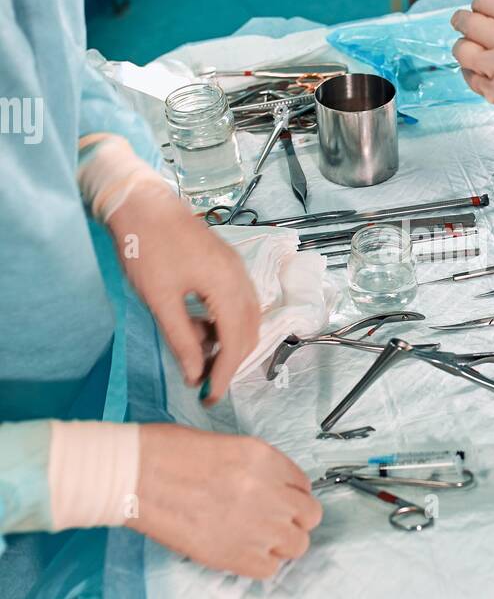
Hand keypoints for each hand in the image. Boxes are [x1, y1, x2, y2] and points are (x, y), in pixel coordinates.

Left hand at [106, 186, 259, 403]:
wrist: (140, 201)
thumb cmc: (146, 247)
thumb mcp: (160, 299)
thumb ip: (182, 338)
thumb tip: (195, 374)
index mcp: (226, 285)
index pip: (236, 341)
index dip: (224, 373)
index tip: (209, 397)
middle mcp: (240, 277)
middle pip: (249, 331)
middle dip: (230, 361)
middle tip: (206, 384)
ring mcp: (236, 268)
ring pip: (246, 317)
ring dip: (229, 342)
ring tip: (202, 360)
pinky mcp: (226, 263)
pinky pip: (238, 302)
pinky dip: (226, 323)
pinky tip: (202, 330)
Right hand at [133, 424, 321, 576]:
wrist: (137, 475)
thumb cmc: (167, 453)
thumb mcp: (225, 445)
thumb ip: (256, 469)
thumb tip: (268, 490)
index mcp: (266, 458)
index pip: (304, 484)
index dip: (291, 495)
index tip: (280, 501)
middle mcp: (271, 491)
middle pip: (309, 516)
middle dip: (294, 520)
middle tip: (271, 521)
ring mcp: (258, 525)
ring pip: (296, 546)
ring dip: (280, 543)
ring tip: (255, 538)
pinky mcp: (237, 554)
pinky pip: (269, 568)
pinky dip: (259, 563)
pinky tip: (240, 551)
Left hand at [451, 0, 493, 139]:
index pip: (486, 1)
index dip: (481, 4)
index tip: (482, 10)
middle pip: (468, 24)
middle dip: (462, 22)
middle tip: (463, 25)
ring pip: (463, 53)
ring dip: (464, 48)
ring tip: (470, 50)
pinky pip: (472, 81)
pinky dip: (472, 74)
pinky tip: (481, 73)